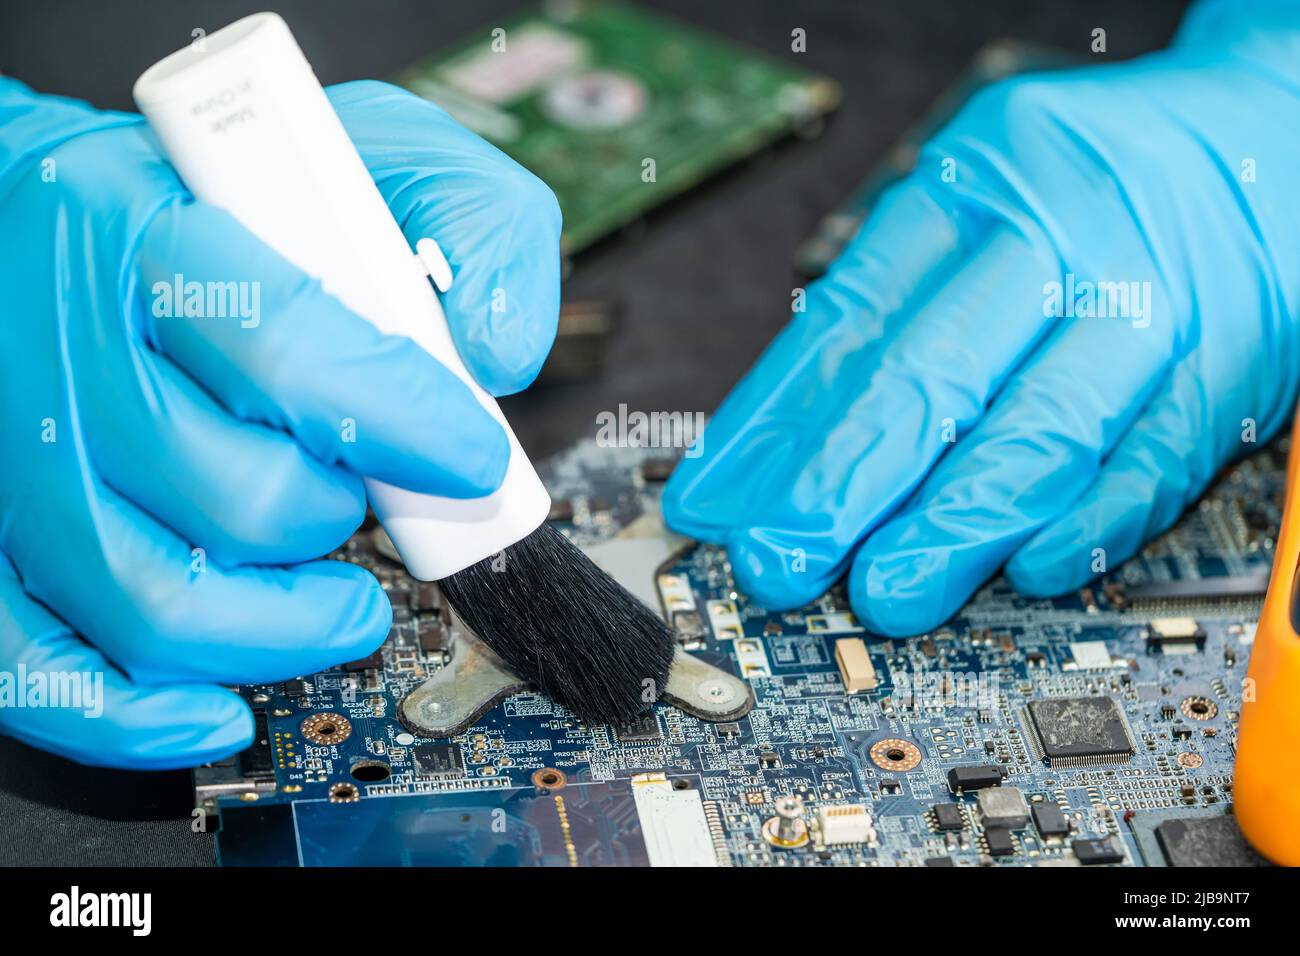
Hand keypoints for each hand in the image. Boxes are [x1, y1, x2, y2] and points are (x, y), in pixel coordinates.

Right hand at [0, 79, 559, 766]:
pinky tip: (221, 706)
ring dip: (285, 625)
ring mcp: (11, 458)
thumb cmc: (210, 190)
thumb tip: (495, 353)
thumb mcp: (361, 154)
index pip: (290, 352)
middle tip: (376, 492)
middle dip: (345, 516)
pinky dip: (139, 717)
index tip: (473, 458)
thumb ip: (464, 220)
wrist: (42, 214)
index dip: (406, 424)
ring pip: (157, 602)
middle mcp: (58, 348)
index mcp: (147, 230)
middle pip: (236, 497)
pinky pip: (41, 670)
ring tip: (345, 600)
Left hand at [664, 1, 1299, 635]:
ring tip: (885, 592)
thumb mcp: (967, 214)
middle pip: (933, 374)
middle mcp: (1062, 236)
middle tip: (780, 563)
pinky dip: (1089, 519)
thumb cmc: (1090, 186)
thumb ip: (866, 329)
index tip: (718, 505)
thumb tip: (751, 462)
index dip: (775, 425)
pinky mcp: (1230, 365)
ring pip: (1040, 428)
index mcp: (974, 185)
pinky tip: (1029, 568)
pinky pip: (1156, 455)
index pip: (851, 320)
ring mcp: (1154, 302)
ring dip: (954, 524)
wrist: (1265, 133)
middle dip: (842, 484)